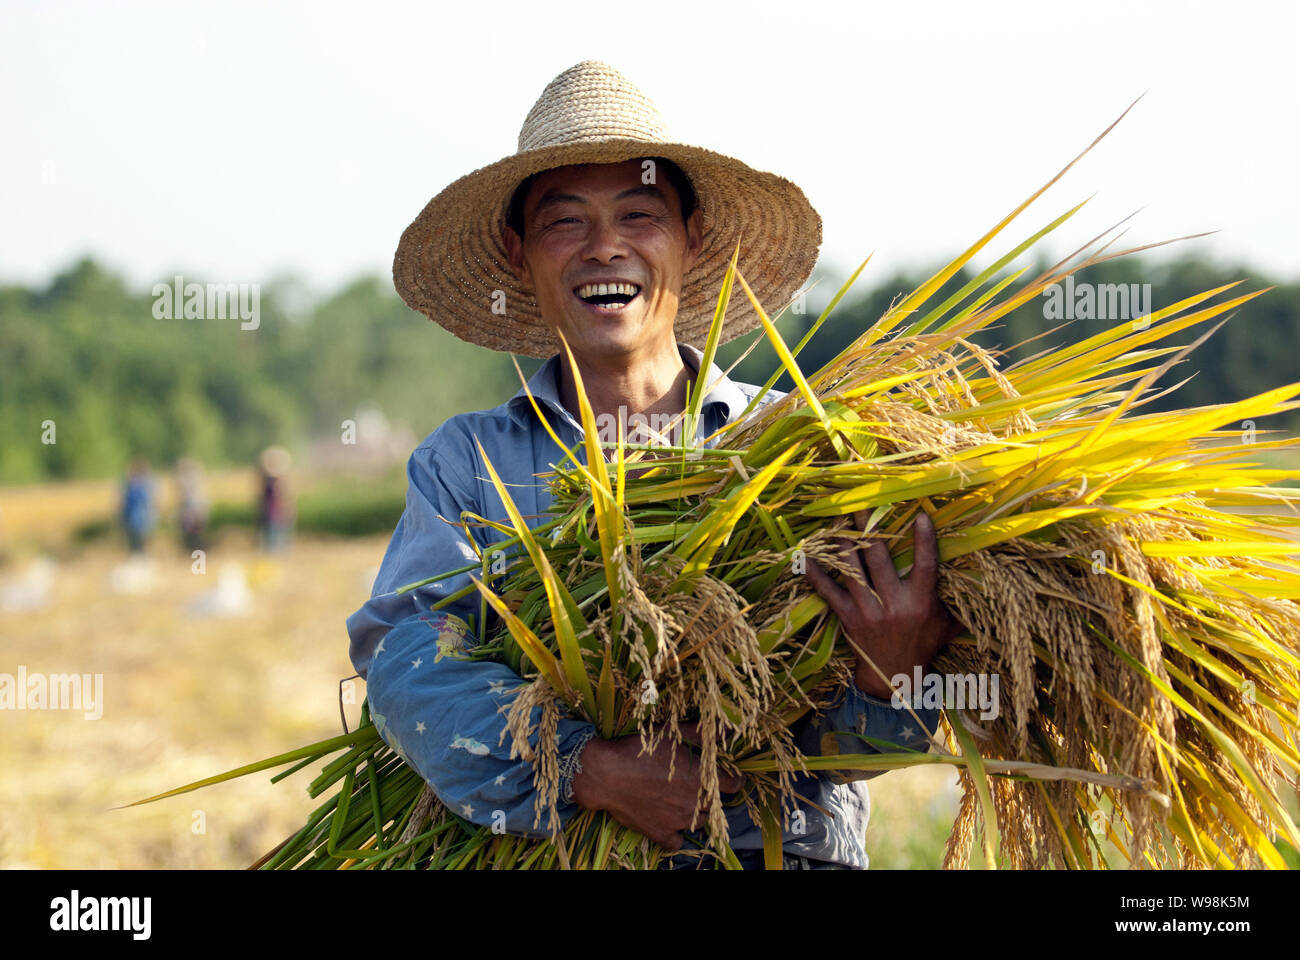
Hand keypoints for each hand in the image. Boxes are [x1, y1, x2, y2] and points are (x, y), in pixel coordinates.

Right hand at [570, 721, 744, 849]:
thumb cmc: (640, 750)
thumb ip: (702, 732)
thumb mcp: (672, 733)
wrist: (606, 774)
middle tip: (695, 785)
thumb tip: (727, 727)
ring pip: (699, 822)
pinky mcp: (661, 833)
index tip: (726, 776)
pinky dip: (676, 833)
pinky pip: (677, 841)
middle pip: (716, 805)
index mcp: (702, 777)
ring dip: (695, 813)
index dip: (731, 779)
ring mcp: (679, 821)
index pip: (733, 785)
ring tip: (680, 800)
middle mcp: (695, 802)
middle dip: (710, 796)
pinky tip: (668, 820)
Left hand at [804, 509, 962, 698]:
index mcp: (921, 602)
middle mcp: (893, 605)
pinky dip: (816, 574)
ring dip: (843, 544)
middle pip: (879, 559)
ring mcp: (868, 611)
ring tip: (837, 521)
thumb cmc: (925, 645)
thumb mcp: (949, 624)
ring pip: (852, 570)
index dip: (924, 540)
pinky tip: (806, 557)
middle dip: (870, 529)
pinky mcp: (848, 619)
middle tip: (862, 504)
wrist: (895, 679)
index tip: (921, 515)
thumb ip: (959, 600)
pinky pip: (829, 593)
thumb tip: (981, 573)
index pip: (925, 565)